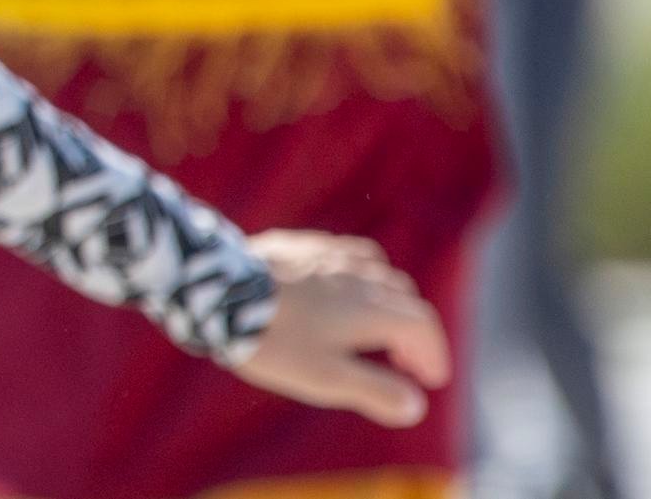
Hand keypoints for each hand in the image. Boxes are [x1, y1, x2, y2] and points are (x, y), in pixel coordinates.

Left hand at [231, 229, 448, 428]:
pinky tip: (337, 293)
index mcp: (372, 307)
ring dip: (387, 301)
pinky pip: (342, 256)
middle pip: (403, 298)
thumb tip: (415, 405)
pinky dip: (356, 278)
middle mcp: (358, 274)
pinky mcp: (298, 245)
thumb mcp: (327, 378)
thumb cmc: (275, 340)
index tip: (430, 379)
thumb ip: (375, 391)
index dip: (432, 353)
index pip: (422, 325)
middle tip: (404, 363)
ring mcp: (327, 254)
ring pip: (376, 272)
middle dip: (412, 332)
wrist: (218, 290)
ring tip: (374, 328)